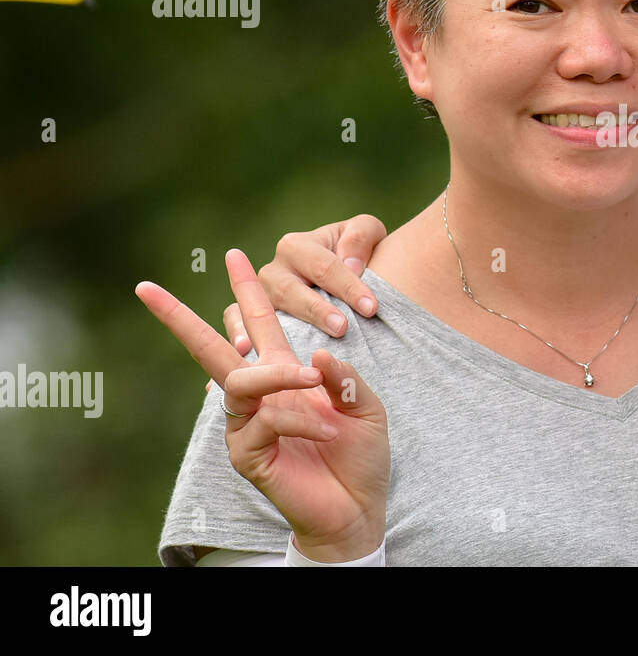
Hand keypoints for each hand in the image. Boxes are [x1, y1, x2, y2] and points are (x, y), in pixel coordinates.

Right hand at [139, 249, 390, 561]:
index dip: (248, 291)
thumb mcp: (364, 405)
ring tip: (308, 379)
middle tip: (147, 289)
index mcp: (284, 375)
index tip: (234, 254)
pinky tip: (327, 428)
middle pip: (210, 350)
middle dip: (178, 319)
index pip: (259, 325)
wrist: (358, 507)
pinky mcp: (247, 455)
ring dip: (277, 376)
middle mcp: (258, 396)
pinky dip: (300, 418)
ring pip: (239, 382)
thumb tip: (316, 356)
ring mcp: (247, 425)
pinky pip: (266, 420)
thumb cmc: (359, 454)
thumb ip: (344, 378)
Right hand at [220, 214, 387, 358]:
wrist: (342, 278)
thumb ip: (360, 239)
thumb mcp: (366, 233)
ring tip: (300, 347)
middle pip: (291, 290)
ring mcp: (258, 296)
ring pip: (264, 309)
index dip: (349, 287)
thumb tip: (351, 264)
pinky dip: (237, 333)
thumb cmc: (355, 254)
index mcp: (298, 246)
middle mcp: (274, 271)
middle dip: (317, 309)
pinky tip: (246, 349)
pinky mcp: (248, 318)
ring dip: (281, 329)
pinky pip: (235, 322)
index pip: (324, 267)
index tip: (371, 308)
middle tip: (342, 327)